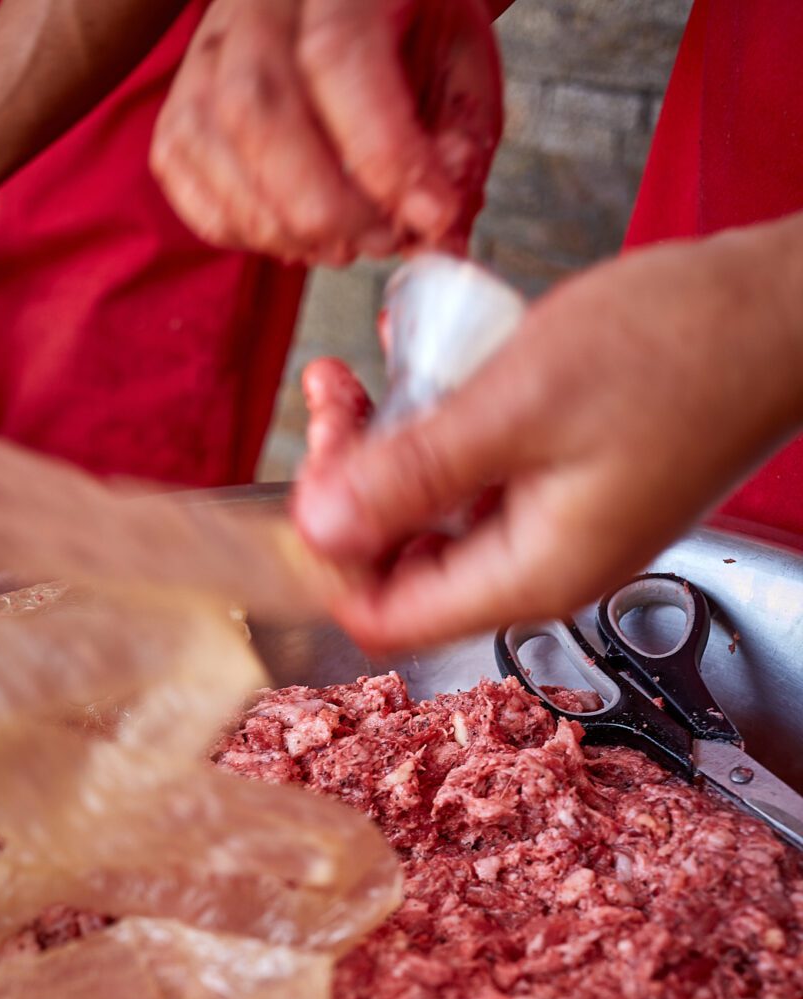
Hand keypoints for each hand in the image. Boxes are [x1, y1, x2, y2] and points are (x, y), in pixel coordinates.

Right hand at [151, 0, 489, 263]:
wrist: (350, 2)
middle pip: (256, 107)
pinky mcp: (179, 101)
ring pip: (209, 142)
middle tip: (379, 241)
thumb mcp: (460, 64)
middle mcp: (257, 1)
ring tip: (343, 243)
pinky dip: (234, 225)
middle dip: (323, 206)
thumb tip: (439, 232)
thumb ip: (457, 144)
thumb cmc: (408, 28)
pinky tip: (289, 234)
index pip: (336, 55)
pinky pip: (181, 171)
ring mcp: (207, 49)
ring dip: (280, 226)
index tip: (428, 215)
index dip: (383, 153)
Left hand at [295, 227, 802, 648]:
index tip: (314, 465)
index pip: (387, 617)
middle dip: (350, 485)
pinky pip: (474, 476)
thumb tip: (320, 530)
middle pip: (400, 565)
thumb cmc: (680, 350)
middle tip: (336, 397)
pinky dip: (437, 427)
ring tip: (363, 370)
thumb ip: (412, 475)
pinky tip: (424, 364)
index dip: (330, 554)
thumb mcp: (520, 405)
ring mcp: (556, 527)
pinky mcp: (567, 483)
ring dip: (385, 447)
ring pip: (430, 515)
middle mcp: (538, 567)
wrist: (784, 310)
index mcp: (530, 574)